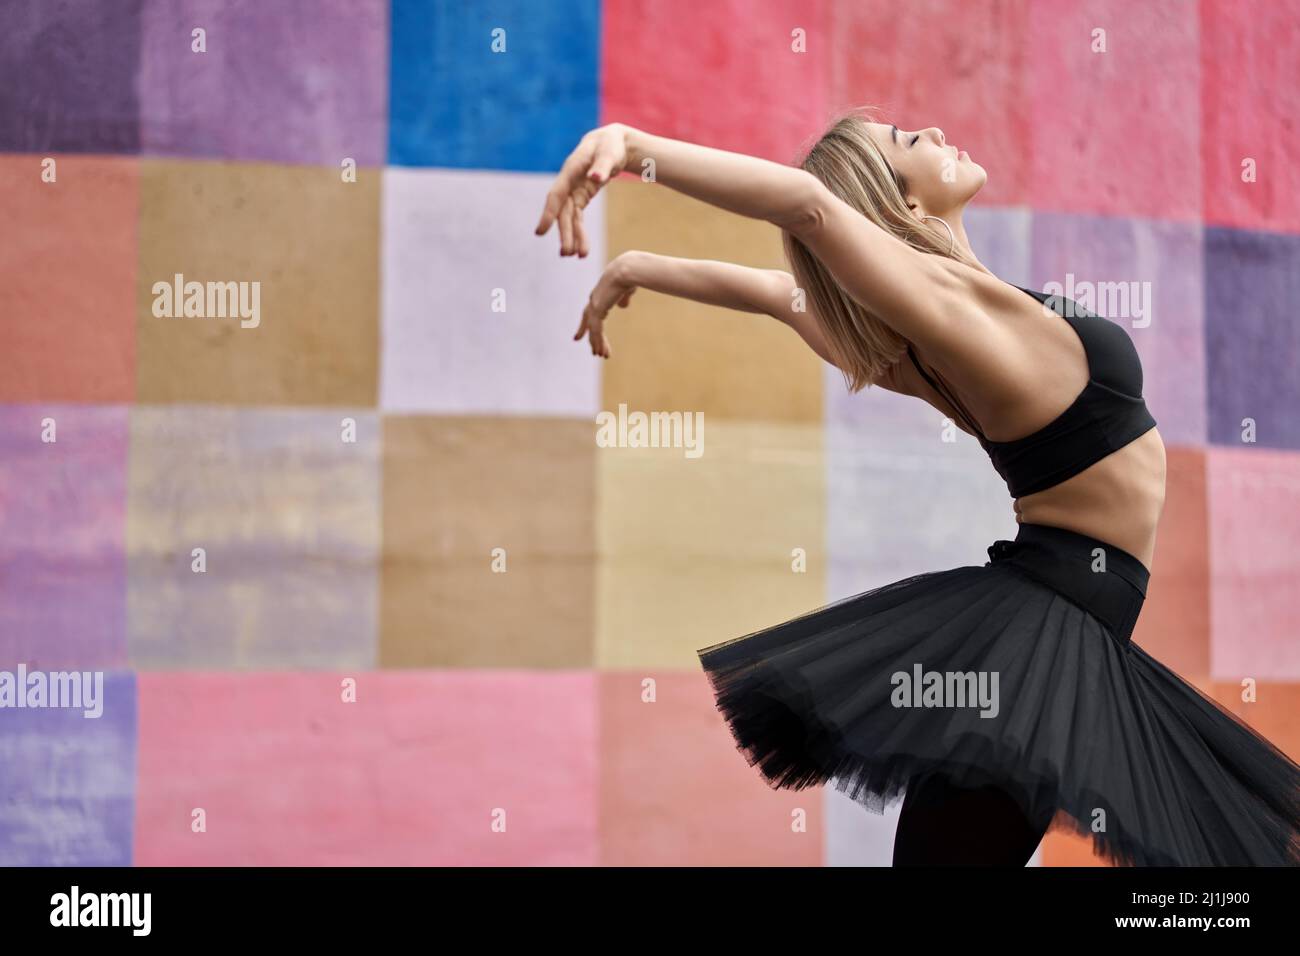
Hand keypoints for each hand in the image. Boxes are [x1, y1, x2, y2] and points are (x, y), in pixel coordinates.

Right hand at [535, 124, 630, 256]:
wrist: (613, 143)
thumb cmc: (611, 145)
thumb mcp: (610, 153)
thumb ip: (603, 165)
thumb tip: (595, 178)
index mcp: (571, 169)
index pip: (557, 194)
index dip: (549, 212)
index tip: (541, 231)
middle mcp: (568, 181)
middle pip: (563, 210)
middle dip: (565, 232)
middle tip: (566, 254)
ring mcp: (573, 190)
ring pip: (570, 217)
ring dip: (572, 236)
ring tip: (577, 256)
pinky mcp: (581, 196)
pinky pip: (577, 217)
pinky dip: (579, 232)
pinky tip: (582, 249)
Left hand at [574, 254, 638, 358]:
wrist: (628, 270)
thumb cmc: (630, 276)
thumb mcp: (627, 290)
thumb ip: (624, 298)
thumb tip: (622, 306)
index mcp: (601, 292)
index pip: (591, 308)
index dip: (587, 317)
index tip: (585, 322)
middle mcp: (595, 298)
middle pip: (587, 318)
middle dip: (583, 329)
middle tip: (576, 339)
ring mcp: (595, 304)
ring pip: (593, 328)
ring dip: (597, 343)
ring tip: (599, 355)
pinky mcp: (598, 310)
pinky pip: (596, 330)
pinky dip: (598, 342)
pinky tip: (600, 351)